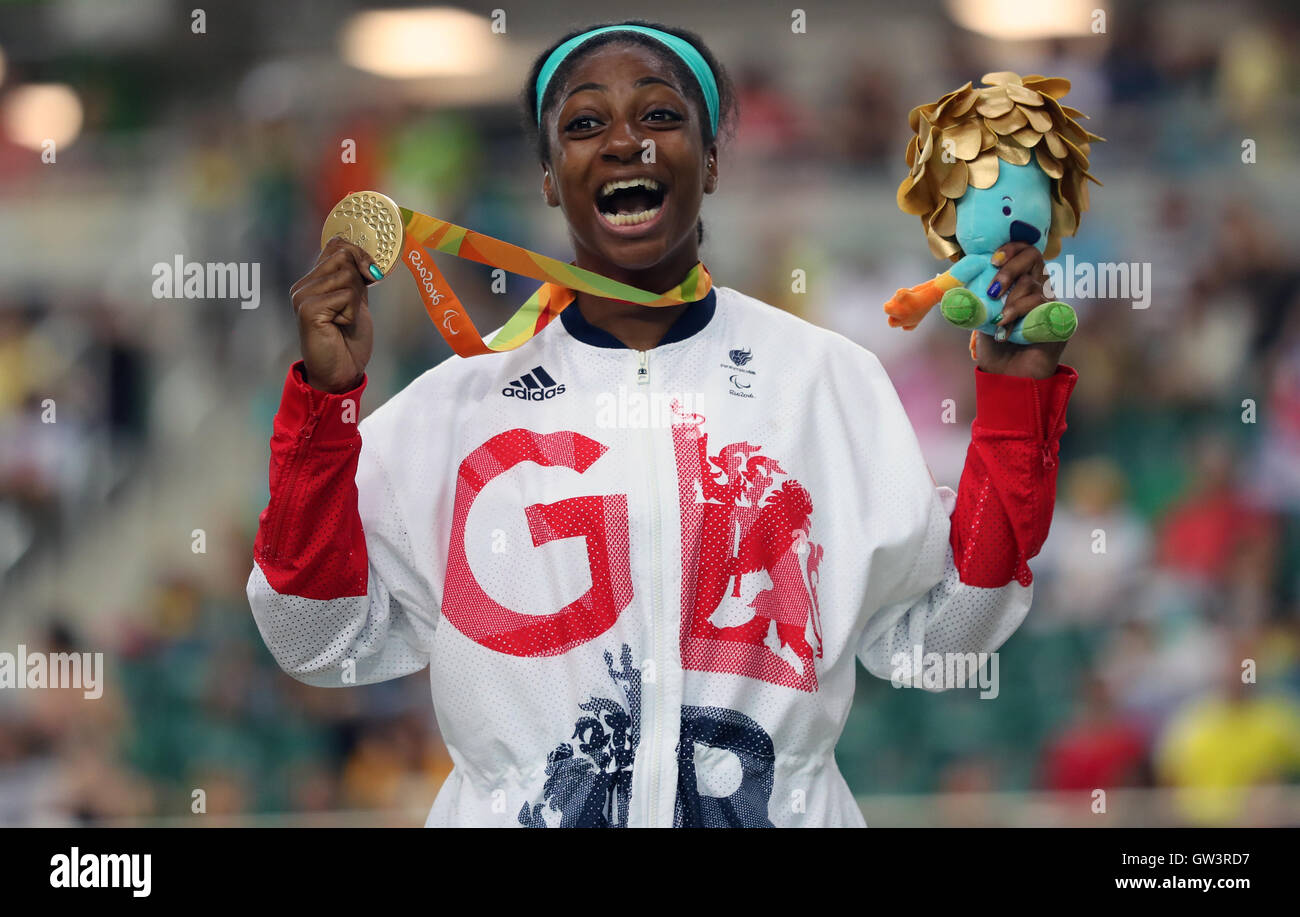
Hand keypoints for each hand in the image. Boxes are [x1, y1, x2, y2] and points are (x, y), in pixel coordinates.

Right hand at [290, 236, 377, 392]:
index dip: (359, 255)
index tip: (371, 274)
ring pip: (347, 275)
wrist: (341, 371)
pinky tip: (340, 326)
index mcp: (314, 280)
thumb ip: (357, 278)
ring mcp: (302, 295)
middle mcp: (304, 285)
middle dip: (360, 280)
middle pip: (344, 257)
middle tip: (353, 308)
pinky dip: (351, 312)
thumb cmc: (349, 340)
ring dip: (356, 300)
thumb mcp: (357, 301)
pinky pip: (345, 295)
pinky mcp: (307, 309)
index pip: (337, 245)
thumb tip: (367, 258)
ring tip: (344, 319)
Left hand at [975, 241, 1066, 378]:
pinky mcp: (1059, 318)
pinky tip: (1005, 327)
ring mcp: (1050, 302)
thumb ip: (976, 296)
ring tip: (997, 322)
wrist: (1008, 377)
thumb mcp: (981, 317)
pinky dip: (1019, 312)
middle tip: (993, 290)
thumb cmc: (995, 348)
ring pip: (1033, 284)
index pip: (1024, 250)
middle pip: (1033, 256)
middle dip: (1009, 270)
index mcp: (1021, 282)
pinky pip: (1041, 303)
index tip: (993, 259)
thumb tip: (956, 277)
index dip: (1011, 248)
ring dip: (1010, 302)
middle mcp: (1038, 288)